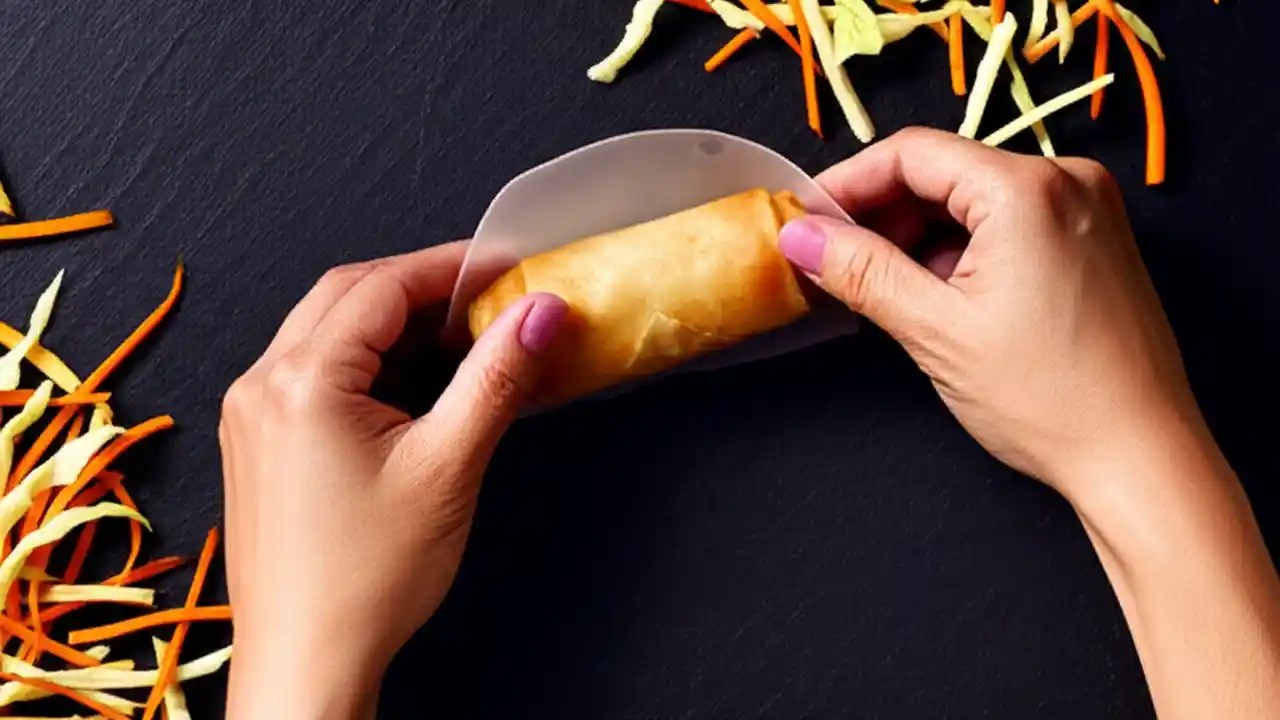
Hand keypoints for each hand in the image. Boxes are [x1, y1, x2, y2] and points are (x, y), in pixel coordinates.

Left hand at [219, 242, 567, 718]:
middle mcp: (261, 386)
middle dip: (418, 286)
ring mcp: (252, 416)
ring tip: (456, 339)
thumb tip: (538, 312)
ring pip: (325, 331)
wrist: (308, 662)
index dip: (448, 267)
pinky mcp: (259, 444)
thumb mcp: (449, 467)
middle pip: (346, 296)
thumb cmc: (367, 581)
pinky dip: (364, 362)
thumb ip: (496, 378)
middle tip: (483, 294)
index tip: (501, 266)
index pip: (381, 287)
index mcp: (301, 382)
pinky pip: (310, 371)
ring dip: (390, 323)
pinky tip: (410, 386)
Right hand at [781, 128, 1279, 719]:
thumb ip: (861, 272)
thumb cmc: (1049, 399)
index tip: (806, 219)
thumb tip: (799, 236)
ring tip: (882, 288)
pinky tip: (934, 295)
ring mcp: (1087, 209)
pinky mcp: (1093, 240)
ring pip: (974, 199)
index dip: (848, 183)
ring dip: (919, 235)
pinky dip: (962, 249)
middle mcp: (1066, 180)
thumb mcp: (935, 331)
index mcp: (1028, 189)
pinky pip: (1009, 222)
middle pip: (945, 171)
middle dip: (882, 213)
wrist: (1141, 456)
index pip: (912, 153)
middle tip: (834, 261)